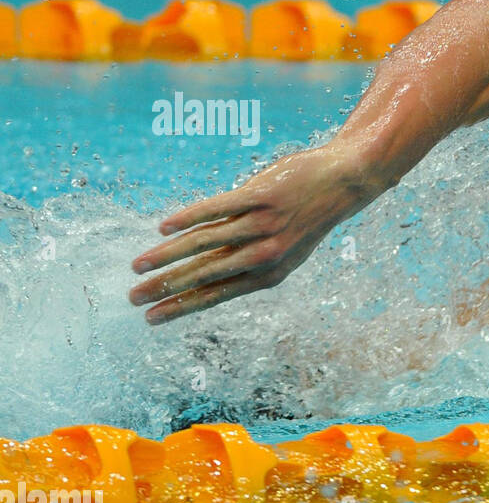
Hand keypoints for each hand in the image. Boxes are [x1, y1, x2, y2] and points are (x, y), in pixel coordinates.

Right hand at [129, 143, 371, 324]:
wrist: (343, 183)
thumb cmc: (306, 219)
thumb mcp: (284, 251)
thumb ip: (246, 262)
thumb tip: (201, 274)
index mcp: (269, 275)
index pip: (215, 296)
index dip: (181, 308)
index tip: (151, 318)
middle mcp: (265, 254)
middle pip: (204, 274)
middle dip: (165, 288)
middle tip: (132, 298)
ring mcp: (263, 225)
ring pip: (205, 243)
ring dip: (166, 255)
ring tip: (138, 265)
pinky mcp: (260, 197)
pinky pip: (217, 209)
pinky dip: (188, 218)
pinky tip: (163, 228)